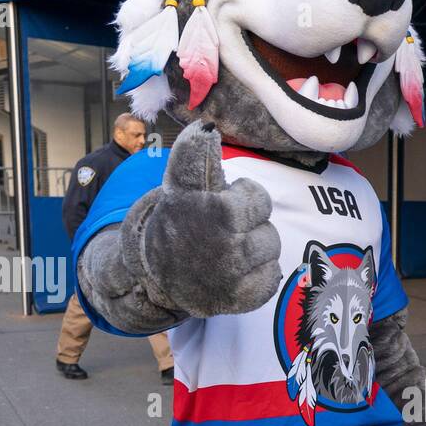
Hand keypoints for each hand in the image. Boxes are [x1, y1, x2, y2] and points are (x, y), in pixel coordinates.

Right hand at [138, 121, 281, 317]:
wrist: (154, 275)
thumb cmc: (176, 222)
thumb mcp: (179, 185)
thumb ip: (195, 155)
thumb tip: (208, 127)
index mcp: (214, 211)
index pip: (258, 196)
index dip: (244, 195)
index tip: (224, 201)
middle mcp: (224, 244)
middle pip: (268, 221)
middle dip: (250, 221)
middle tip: (224, 228)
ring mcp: (234, 275)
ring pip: (272, 248)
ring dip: (256, 246)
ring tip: (229, 248)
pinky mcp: (240, 299)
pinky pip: (272, 277)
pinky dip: (260, 274)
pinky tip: (238, 270)